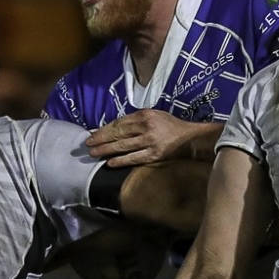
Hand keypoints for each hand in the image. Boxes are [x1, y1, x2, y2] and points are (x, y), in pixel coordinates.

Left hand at [86, 110, 205, 167]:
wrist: (190, 138)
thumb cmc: (170, 126)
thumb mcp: (154, 116)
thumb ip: (136, 120)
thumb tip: (115, 129)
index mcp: (144, 115)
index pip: (119, 122)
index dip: (104, 129)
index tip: (93, 134)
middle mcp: (146, 127)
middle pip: (118, 133)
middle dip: (101, 139)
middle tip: (88, 144)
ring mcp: (150, 141)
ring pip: (123, 146)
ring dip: (106, 150)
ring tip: (94, 153)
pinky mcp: (154, 154)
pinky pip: (134, 158)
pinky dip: (121, 160)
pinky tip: (110, 162)